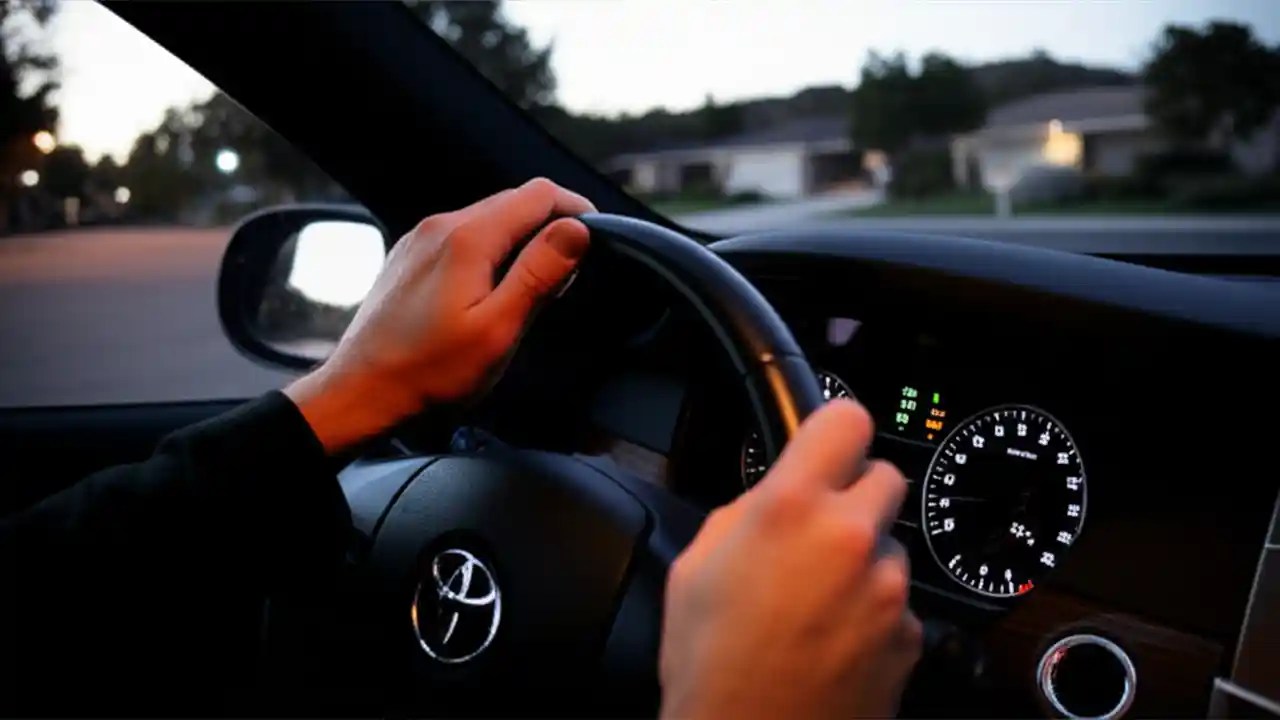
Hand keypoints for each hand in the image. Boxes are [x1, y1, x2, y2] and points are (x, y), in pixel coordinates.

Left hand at [285, 178, 594, 452]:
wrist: (361, 392)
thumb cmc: (430, 371)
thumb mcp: (498, 328)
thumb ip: (539, 273)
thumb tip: (576, 229)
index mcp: (468, 238)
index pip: (538, 194)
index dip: (576, 209)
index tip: (596, 238)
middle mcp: (441, 226)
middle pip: (513, 201)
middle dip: (550, 225)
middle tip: (570, 269)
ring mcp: (421, 239)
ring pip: (488, 217)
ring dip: (520, 238)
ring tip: (536, 283)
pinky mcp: (411, 257)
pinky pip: (462, 236)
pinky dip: (490, 249)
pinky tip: (493, 287)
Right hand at [659, 399, 921, 718]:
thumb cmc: (711, 665)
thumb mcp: (695, 568)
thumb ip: (742, 515)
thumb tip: (769, 499)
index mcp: (790, 510)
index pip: (846, 420)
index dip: (834, 432)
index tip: (826, 448)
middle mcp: (849, 540)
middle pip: (885, 477)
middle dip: (853, 497)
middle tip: (817, 533)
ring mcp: (887, 590)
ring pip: (890, 545)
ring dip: (862, 560)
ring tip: (815, 602)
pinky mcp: (910, 635)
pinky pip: (899, 601)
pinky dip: (873, 611)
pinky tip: (833, 638)